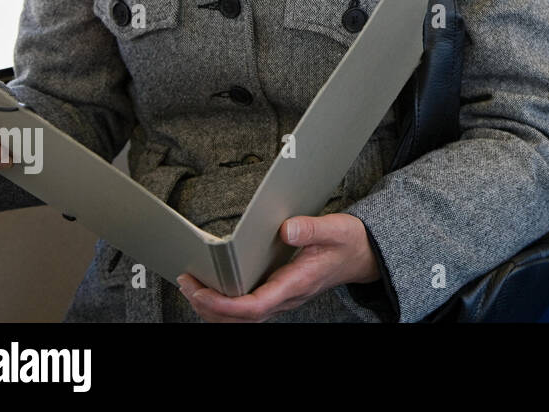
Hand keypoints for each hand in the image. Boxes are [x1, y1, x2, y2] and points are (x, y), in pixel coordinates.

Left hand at [177, 213, 378, 321]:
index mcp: (296, 284)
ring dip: (213, 308)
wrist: (362, 255)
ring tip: (192, 288)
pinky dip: (225, 304)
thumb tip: (285, 229)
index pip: (253, 306)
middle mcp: (286, 297)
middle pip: (240, 319)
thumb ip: (311, 229)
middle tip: (187, 284)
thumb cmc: (348, 243)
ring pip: (241, 318)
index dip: (223, 303)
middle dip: (208, 306)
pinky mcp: (278, 293)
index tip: (201, 290)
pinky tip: (213, 289)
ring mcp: (282, 298)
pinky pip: (247, 309)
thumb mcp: (335, 229)